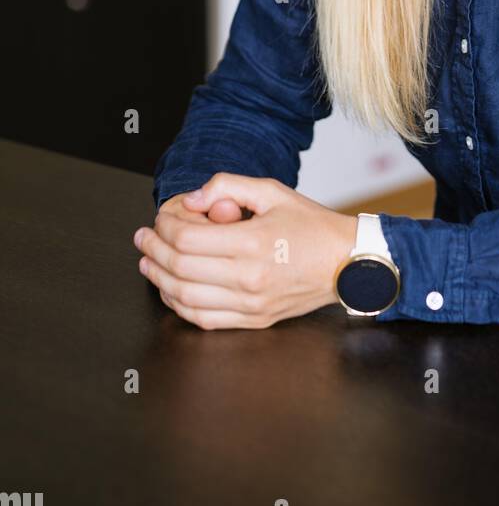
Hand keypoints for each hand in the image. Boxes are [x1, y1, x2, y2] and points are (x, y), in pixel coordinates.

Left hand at [133, 174, 357, 329]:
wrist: (347, 262)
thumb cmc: (312, 225)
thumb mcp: (272, 191)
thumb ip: (228, 186)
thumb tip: (192, 198)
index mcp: (253, 243)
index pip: (186, 238)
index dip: (165, 225)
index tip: (161, 215)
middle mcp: (248, 278)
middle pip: (179, 267)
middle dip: (153, 249)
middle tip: (144, 237)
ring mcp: (250, 304)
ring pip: (184, 297)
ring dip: (158, 278)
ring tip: (148, 261)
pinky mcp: (253, 320)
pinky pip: (203, 319)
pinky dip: (179, 305)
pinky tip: (171, 289)